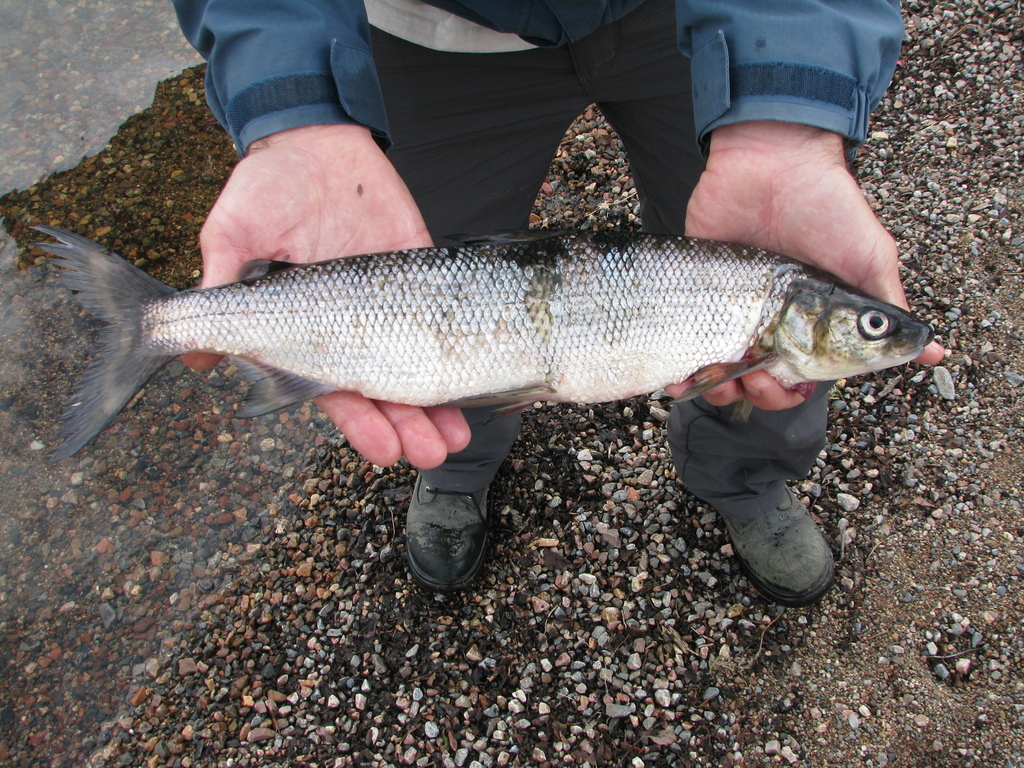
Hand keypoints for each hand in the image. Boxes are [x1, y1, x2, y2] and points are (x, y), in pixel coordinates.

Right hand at [182, 124, 469, 467]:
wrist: (312, 138)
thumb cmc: (263, 186)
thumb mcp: (232, 232)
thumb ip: (219, 286)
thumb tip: (189, 355)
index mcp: (307, 332)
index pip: (334, 391)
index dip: (359, 423)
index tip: (383, 452)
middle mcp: (353, 328)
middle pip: (383, 391)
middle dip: (407, 427)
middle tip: (432, 454)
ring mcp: (392, 301)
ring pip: (419, 364)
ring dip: (439, 404)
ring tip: (458, 439)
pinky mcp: (421, 269)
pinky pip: (446, 314)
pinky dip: (461, 345)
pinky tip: (478, 379)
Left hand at [668, 121, 944, 408]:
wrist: (771, 160)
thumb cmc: (828, 207)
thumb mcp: (868, 258)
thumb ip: (886, 306)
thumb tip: (929, 349)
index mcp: (808, 325)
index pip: (798, 379)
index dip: (792, 392)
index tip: (790, 383)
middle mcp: (768, 323)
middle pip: (757, 384)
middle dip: (757, 394)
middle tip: (756, 377)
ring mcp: (728, 310)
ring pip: (718, 372)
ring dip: (717, 389)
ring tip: (719, 377)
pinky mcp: (692, 292)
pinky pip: (680, 344)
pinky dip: (678, 372)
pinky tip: (677, 378)